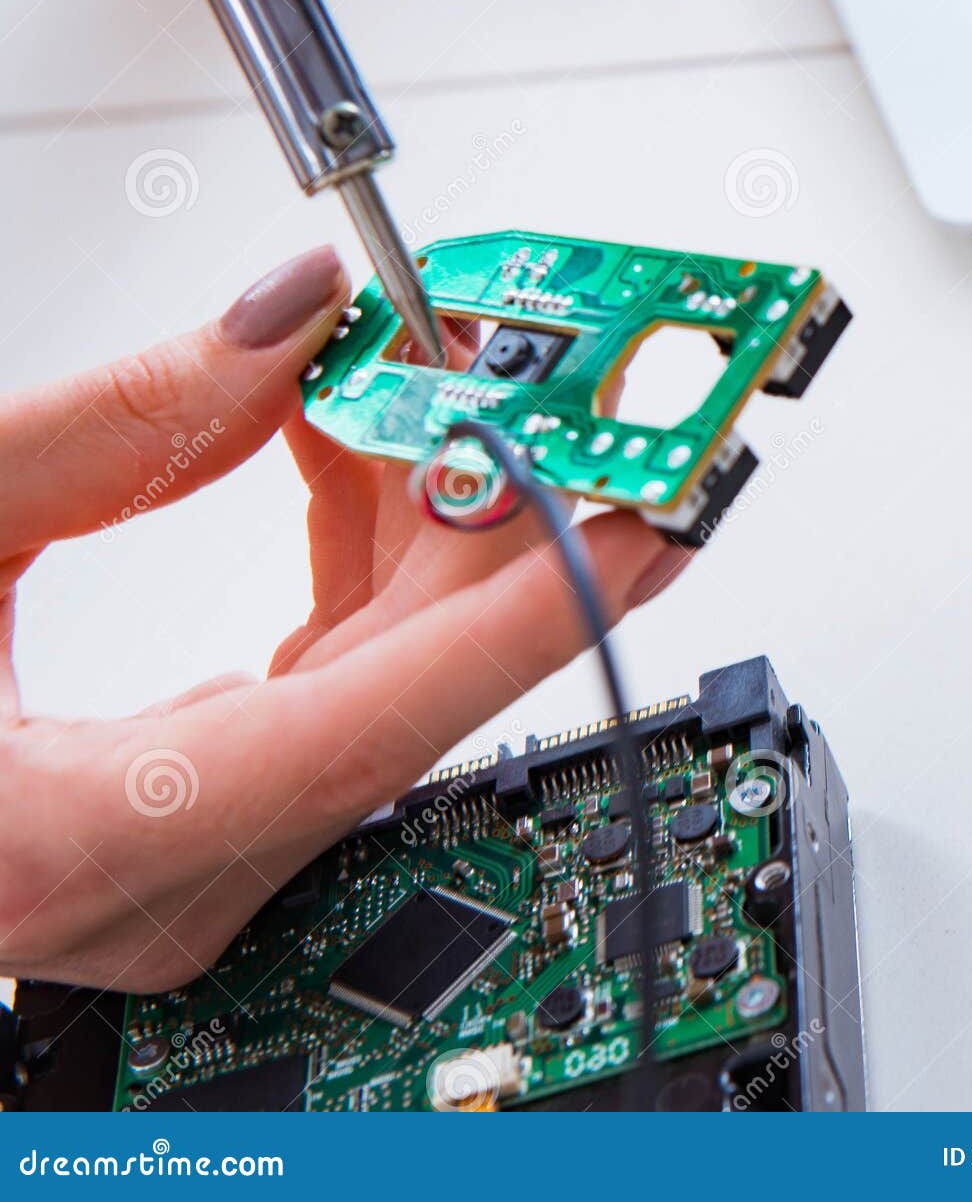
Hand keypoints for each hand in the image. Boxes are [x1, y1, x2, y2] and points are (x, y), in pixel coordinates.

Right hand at [0, 248, 688, 991]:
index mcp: (81, 837)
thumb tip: (289, 319)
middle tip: (553, 382)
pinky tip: (336, 460)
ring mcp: (178, 870)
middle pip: (397, 690)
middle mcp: (155, 887)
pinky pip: (318, 694)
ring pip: (370, 689)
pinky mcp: (177, 826)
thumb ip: (121, 422)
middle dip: (482, 514)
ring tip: (415, 380)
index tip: (654, 513)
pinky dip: (348, 572)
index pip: (375, 717)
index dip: (528, 601)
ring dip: (410, 525)